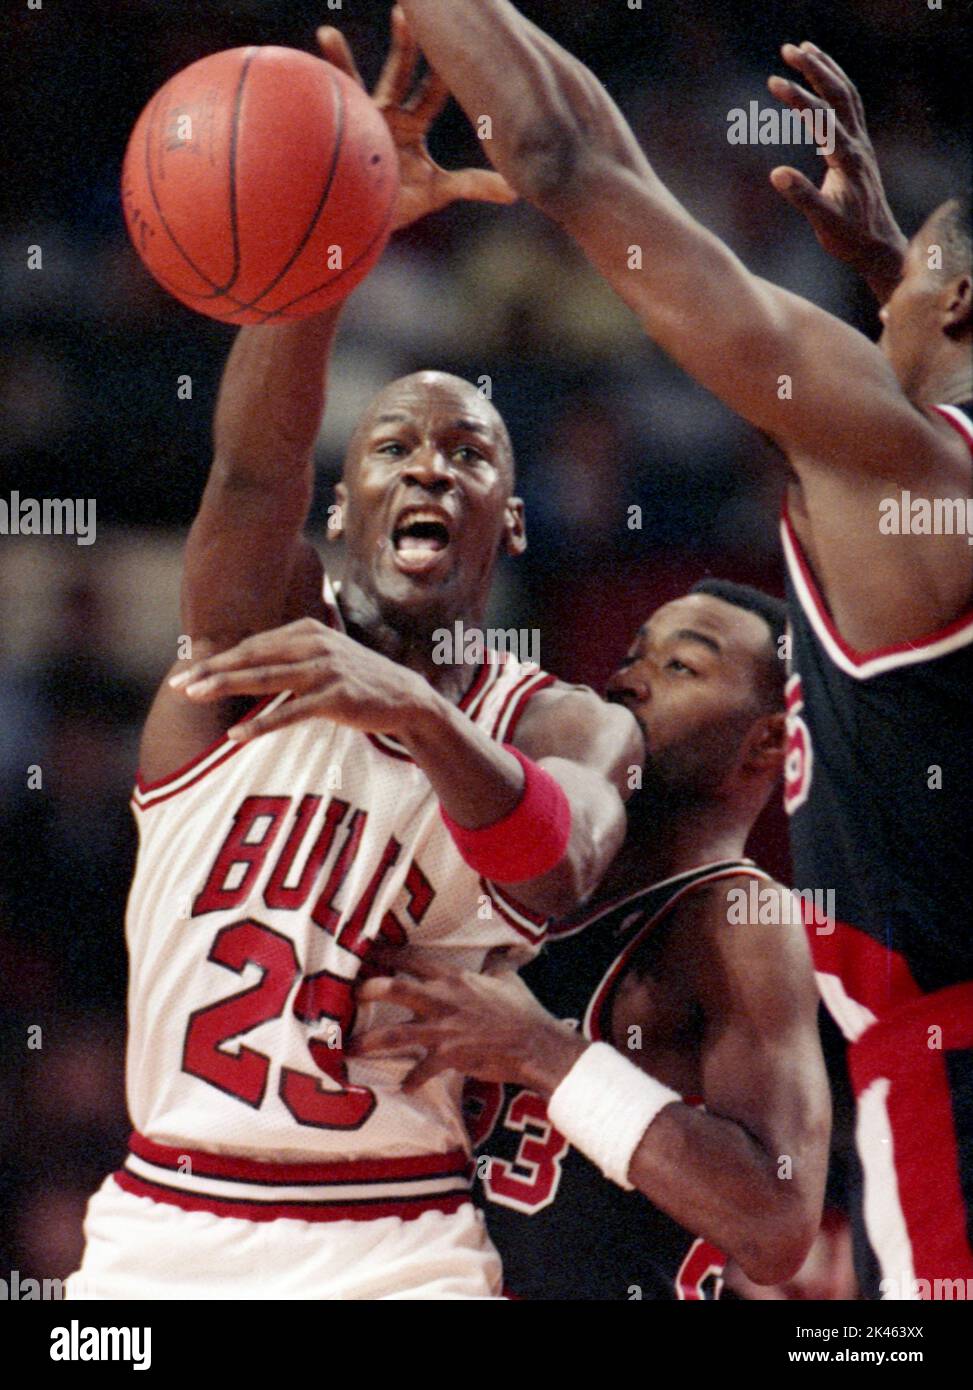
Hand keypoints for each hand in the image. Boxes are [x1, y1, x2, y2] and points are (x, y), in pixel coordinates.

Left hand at [169, 617, 429, 738]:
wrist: (405, 698)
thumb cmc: (356, 681)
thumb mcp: (322, 658)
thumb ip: (288, 658)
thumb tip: (245, 667)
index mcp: (307, 630)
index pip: (252, 646)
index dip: (217, 659)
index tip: (186, 673)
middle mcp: (314, 644)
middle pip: (252, 657)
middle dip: (212, 670)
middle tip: (179, 684)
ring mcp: (326, 670)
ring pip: (265, 679)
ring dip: (226, 687)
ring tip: (196, 696)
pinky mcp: (336, 697)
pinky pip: (290, 712)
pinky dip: (261, 723)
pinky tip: (237, 735)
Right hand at [317, 6, 515, 230]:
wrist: (360, 225)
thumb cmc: (399, 205)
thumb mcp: (437, 191)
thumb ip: (473, 186)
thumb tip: (516, 192)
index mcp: (414, 122)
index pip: (433, 89)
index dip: (444, 68)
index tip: (456, 45)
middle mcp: (386, 112)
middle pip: (398, 70)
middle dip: (403, 42)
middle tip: (404, 12)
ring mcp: (357, 118)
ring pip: (351, 81)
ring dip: (340, 58)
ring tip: (327, 34)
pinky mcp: (333, 131)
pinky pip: (321, 107)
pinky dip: (312, 89)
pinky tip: (302, 72)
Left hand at [348, 967, 586, 1094]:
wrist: (535, 1044)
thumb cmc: (522, 1008)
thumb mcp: (508, 978)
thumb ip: (499, 962)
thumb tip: (508, 949)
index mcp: (452, 977)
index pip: (411, 959)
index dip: (384, 954)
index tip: (362, 950)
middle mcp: (442, 999)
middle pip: (394, 989)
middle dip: (366, 990)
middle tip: (344, 996)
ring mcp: (443, 1029)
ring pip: (395, 1034)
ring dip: (369, 1043)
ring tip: (348, 1049)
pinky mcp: (449, 1056)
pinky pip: (422, 1070)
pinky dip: (412, 1080)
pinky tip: (403, 1087)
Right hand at [766, 41, 906, 301]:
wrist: (877, 244)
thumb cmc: (848, 237)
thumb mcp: (824, 222)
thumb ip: (802, 197)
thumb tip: (776, 174)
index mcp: (847, 159)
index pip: (822, 117)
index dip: (798, 97)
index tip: (773, 81)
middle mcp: (857, 144)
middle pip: (838, 94)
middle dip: (814, 68)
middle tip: (788, 48)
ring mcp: (860, 143)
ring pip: (846, 95)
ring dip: (826, 69)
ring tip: (803, 50)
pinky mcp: (858, 148)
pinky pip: (848, 107)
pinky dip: (833, 86)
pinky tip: (820, 81)